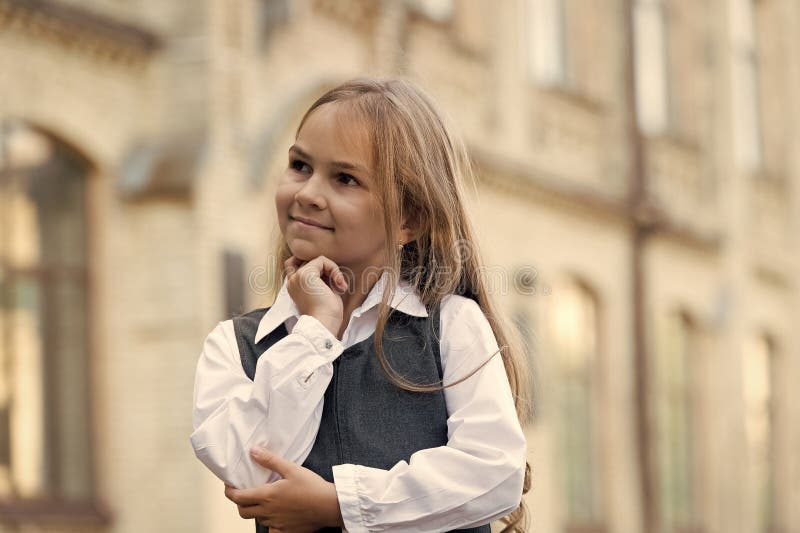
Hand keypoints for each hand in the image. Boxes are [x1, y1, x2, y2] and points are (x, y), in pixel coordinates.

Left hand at [224, 447, 343, 531]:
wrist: (330, 506)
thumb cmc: (312, 487)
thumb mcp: (291, 468)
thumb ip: (269, 460)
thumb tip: (253, 451)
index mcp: (267, 496)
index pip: (238, 497)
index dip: (229, 491)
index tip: (229, 485)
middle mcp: (268, 512)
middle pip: (243, 511)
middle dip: (239, 502)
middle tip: (243, 493)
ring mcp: (276, 523)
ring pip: (257, 520)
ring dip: (255, 511)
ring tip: (262, 500)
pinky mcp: (286, 531)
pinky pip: (271, 531)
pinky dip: (269, 524)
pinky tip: (276, 516)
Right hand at [284, 255, 347, 336]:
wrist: (324, 324)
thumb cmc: (326, 314)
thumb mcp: (322, 293)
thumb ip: (320, 280)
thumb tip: (329, 268)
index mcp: (294, 287)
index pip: (296, 266)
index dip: (315, 267)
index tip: (329, 280)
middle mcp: (292, 281)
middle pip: (306, 260)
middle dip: (324, 268)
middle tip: (335, 282)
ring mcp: (297, 277)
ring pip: (316, 260)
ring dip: (332, 269)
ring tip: (339, 285)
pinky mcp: (306, 274)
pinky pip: (322, 260)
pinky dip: (334, 269)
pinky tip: (339, 283)